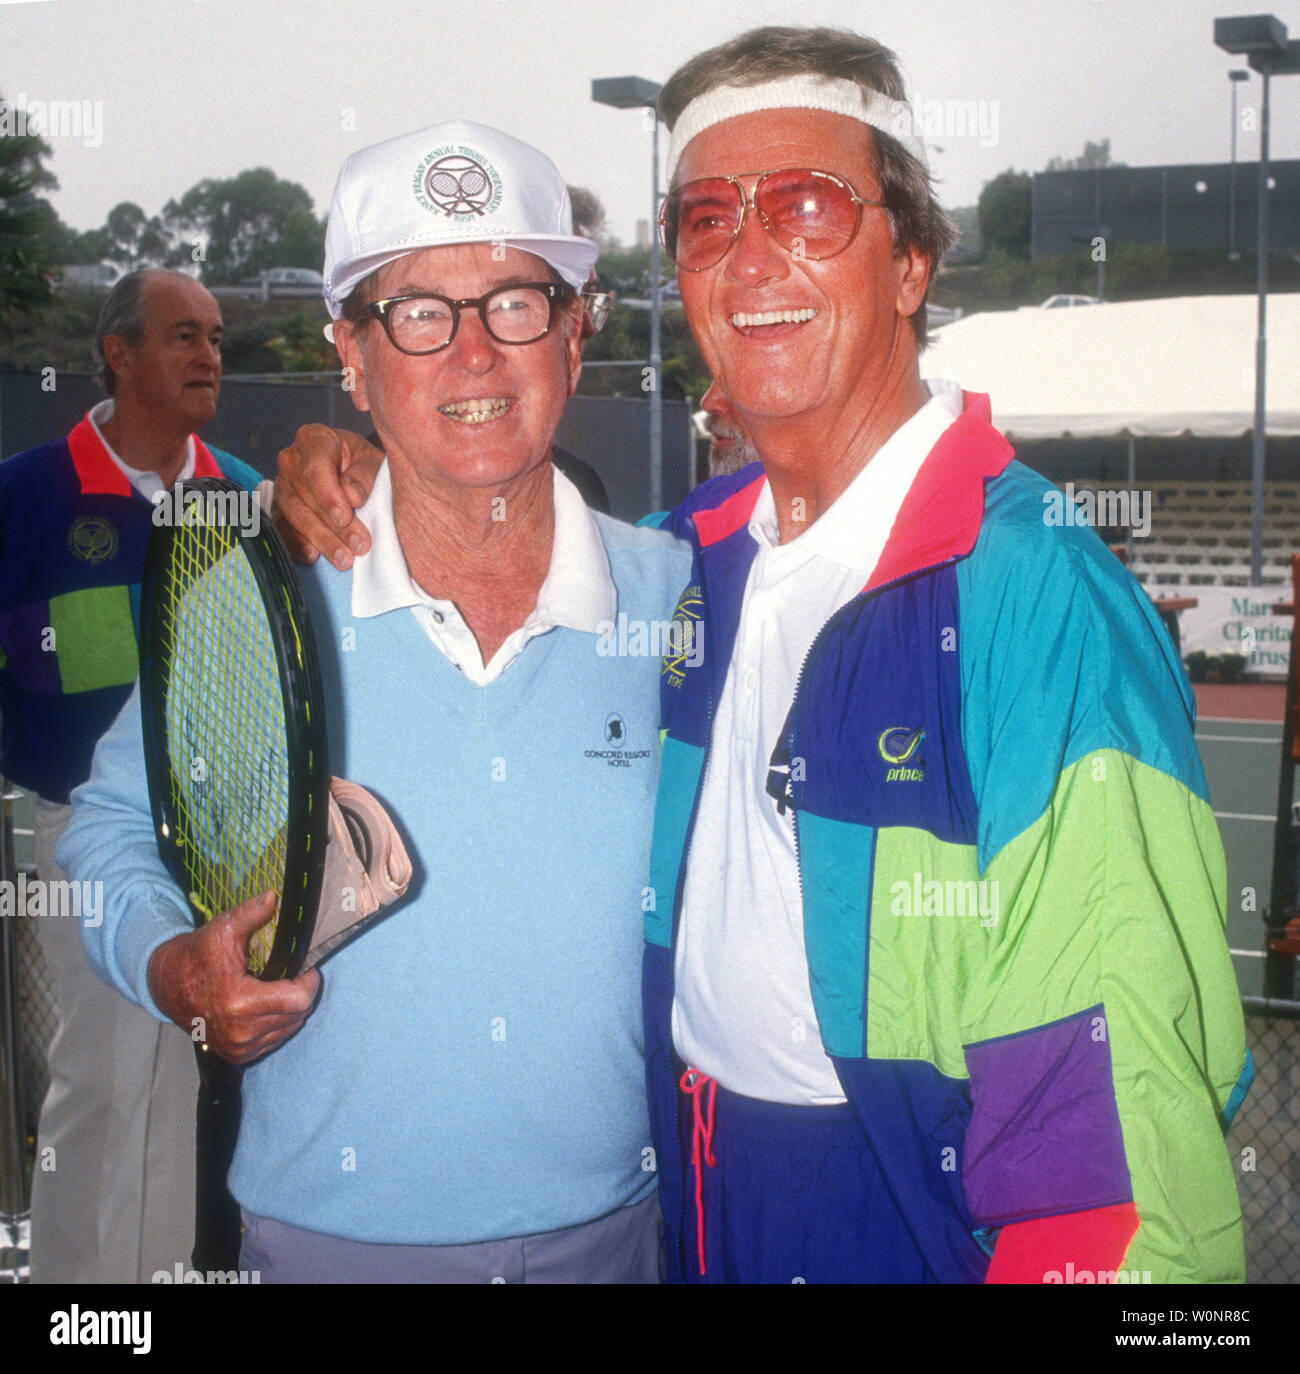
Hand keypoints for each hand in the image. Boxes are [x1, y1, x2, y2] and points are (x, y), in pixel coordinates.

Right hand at [147, 890, 320, 1063]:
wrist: (166, 986)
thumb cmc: (197, 956)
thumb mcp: (222, 929)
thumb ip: (251, 913)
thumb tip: (274, 896)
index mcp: (240, 1003)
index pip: (299, 1000)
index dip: (308, 980)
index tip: (303, 966)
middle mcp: (241, 1032)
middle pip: (299, 1014)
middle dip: (301, 991)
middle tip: (291, 974)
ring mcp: (239, 1047)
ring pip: (290, 1028)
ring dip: (291, 1008)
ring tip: (277, 987)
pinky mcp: (238, 1055)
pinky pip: (276, 1040)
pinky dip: (279, 1022)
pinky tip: (268, 1004)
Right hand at [272, 424, 382, 568]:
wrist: (354, 473)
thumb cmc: (364, 465)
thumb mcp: (373, 462)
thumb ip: (364, 475)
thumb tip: (351, 494)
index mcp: (314, 439)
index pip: (316, 467)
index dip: (329, 494)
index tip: (345, 517)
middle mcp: (291, 461)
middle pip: (307, 496)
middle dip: (334, 526)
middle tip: (358, 546)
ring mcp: (282, 486)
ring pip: (296, 516)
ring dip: (321, 540)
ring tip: (344, 559)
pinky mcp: (279, 510)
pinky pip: (283, 529)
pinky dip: (297, 544)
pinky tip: (312, 556)